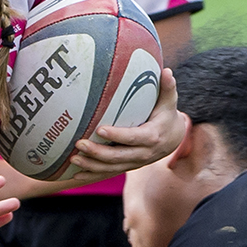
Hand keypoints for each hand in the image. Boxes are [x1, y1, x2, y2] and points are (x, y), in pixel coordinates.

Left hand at [64, 69, 187, 176]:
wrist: (173, 139)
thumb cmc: (166, 115)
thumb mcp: (169, 102)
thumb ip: (167, 87)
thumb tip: (167, 71)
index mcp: (152, 137)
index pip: (133, 138)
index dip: (117, 136)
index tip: (100, 130)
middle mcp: (143, 154)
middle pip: (119, 156)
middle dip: (98, 152)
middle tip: (79, 144)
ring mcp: (134, 163)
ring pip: (111, 168)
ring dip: (92, 165)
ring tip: (73, 158)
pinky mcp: (127, 167)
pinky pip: (108, 174)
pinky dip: (92, 175)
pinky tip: (75, 175)